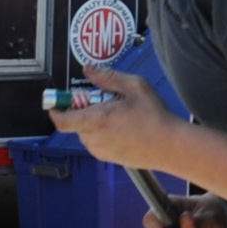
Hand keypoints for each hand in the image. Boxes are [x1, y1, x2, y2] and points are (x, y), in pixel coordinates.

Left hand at [44, 62, 178, 171]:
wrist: (170, 146)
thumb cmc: (154, 118)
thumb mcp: (134, 87)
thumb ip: (107, 77)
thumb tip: (88, 70)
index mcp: (96, 120)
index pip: (62, 120)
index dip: (56, 109)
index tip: (59, 100)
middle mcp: (94, 138)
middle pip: (75, 122)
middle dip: (84, 110)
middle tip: (106, 101)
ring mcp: (100, 150)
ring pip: (86, 131)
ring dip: (94, 121)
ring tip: (119, 115)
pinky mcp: (107, 158)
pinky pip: (96, 141)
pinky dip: (103, 132)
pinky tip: (123, 127)